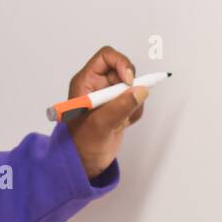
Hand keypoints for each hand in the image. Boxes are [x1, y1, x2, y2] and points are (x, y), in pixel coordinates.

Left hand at [63, 45, 147, 180]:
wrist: (84, 164)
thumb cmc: (81, 145)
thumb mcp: (100, 125)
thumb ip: (120, 107)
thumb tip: (140, 91)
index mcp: (86, 81)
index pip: (106, 57)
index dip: (121, 63)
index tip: (129, 81)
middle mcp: (97, 85)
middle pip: (123, 69)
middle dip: (131, 87)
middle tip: (129, 104)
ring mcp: (109, 96)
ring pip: (133, 86)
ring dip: (133, 102)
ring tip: (122, 120)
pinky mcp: (118, 107)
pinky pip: (135, 101)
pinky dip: (135, 112)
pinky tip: (123, 125)